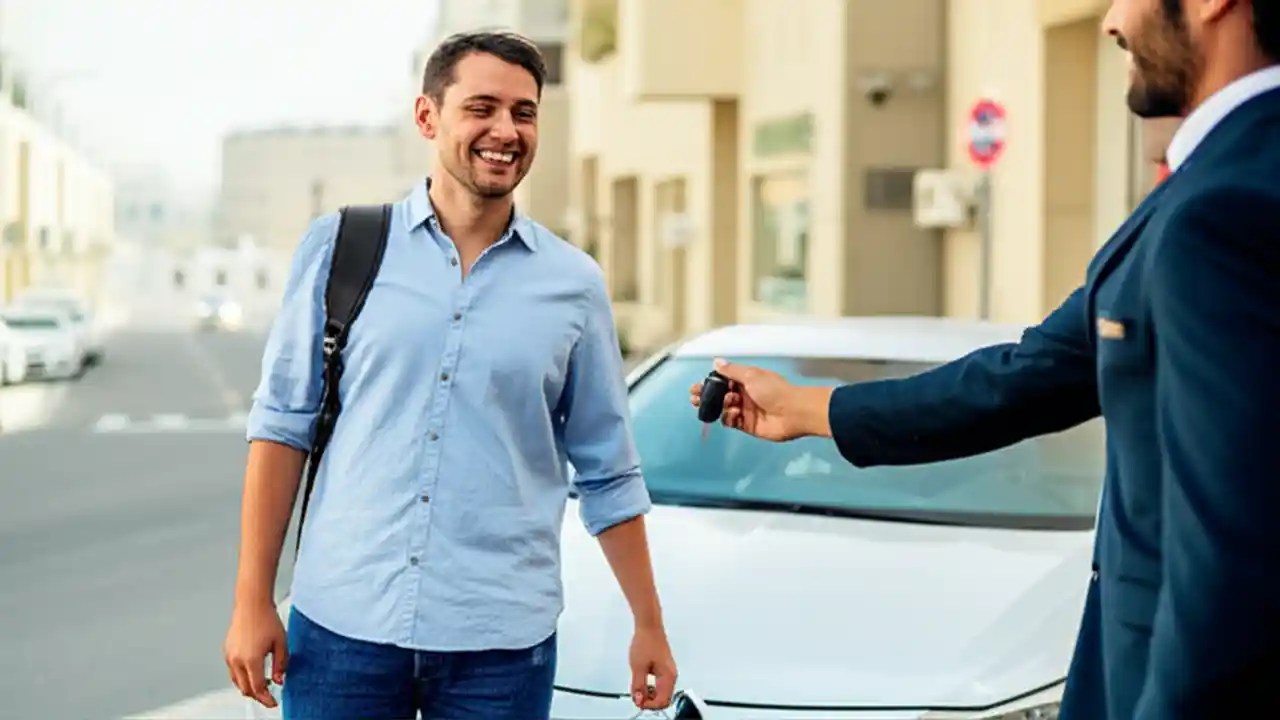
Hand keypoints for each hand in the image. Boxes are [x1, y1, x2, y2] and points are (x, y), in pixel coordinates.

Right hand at [223, 600, 287, 708]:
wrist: (252, 603)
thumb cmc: (266, 618)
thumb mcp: (281, 643)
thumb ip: (281, 664)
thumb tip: (280, 679)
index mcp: (251, 659)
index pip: (258, 688)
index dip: (266, 698)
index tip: (273, 702)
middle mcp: (237, 659)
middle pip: (245, 688)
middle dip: (257, 695)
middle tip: (269, 695)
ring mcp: (230, 655)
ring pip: (237, 682)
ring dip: (248, 686)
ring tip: (263, 683)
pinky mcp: (227, 651)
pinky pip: (233, 671)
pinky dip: (242, 677)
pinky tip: (252, 672)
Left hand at [629, 625, 676, 709]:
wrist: (649, 626)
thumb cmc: (646, 641)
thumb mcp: (638, 667)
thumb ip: (638, 686)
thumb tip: (639, 700)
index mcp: (668, 676)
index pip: (663, 701)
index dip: (649, 705)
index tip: (638, 701)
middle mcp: (671, 675)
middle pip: (664, 699)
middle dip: (650, 701)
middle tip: (637, 696)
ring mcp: (668, 672)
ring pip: (661, 692)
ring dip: (649, 695)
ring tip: (638, 689)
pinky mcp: (664, 668)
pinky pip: (659, 684)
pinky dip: (650, 687)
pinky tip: (642, 682)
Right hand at [688, 358, 832, 440]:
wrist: (793, 412)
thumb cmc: (774, 390)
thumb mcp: (751, 375)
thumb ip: (731, 371)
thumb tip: (716, 361)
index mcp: (746, 380)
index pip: (723, 380)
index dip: (709, 383)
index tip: (696, 386)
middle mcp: (745, 395)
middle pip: (720, 396)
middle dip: (707, 397)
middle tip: (695, 398)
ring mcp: (746, 411)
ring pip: (724, 409)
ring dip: (719, 407)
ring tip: (725, 404)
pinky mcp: (748, 425)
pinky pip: (731, 422)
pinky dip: (729, 418)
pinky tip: (733, 414)